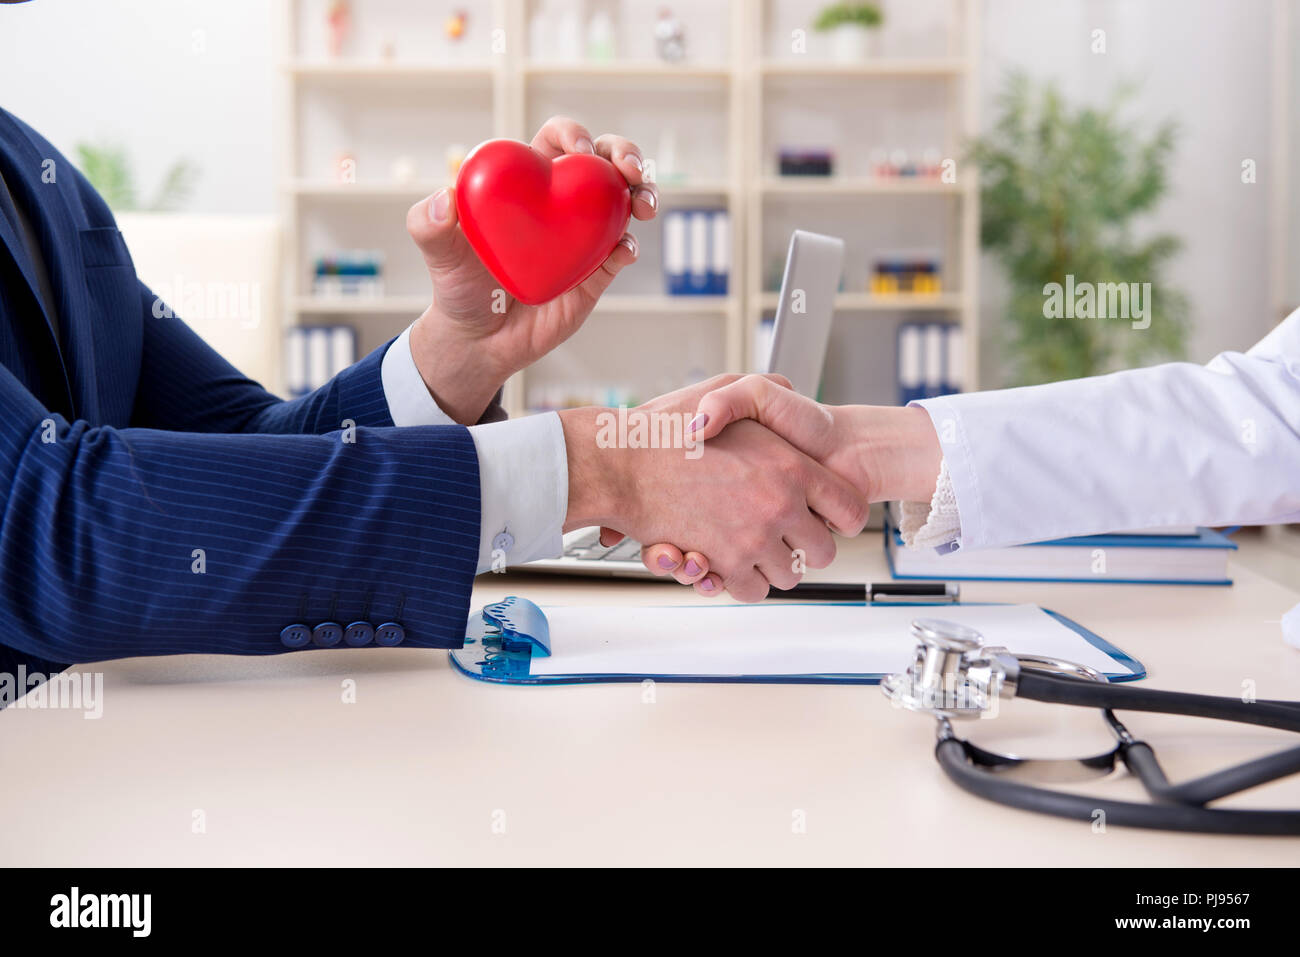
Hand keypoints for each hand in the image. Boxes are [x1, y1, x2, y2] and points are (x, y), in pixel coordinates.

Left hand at [404, 116, 657, 423]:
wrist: (479, 340)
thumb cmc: (458, 287)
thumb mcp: (437, 255)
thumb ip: (429, 225)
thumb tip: (444, 198)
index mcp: (527, 181)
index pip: (555, 141)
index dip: (573, 134)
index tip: (579, 151)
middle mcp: (560, 202)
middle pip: (602, 162)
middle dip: (624, 154)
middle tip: (629, 170)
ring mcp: (583, 236)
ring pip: (622, 202)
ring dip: (641, 194)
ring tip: (644, 205)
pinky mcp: (596, 273)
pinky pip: (619, 252)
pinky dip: (627, 246)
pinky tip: (623, 250)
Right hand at [637, 376, 943, 592]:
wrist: (620, 463)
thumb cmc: (665, 430)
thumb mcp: (729, 387)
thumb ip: (769, 388)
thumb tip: (792, 391)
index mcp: (792, 467)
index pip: (849, 510)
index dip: (838, 518)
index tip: (823, 518)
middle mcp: (779, 506)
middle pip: (823, 552)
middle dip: (804, 547)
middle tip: (784, 534)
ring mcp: (753, 539)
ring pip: (788, 574)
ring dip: (771, 565)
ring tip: (751, 545)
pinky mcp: (723, 564)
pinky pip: (751, 589)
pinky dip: (741, 581)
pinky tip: (728, 559)